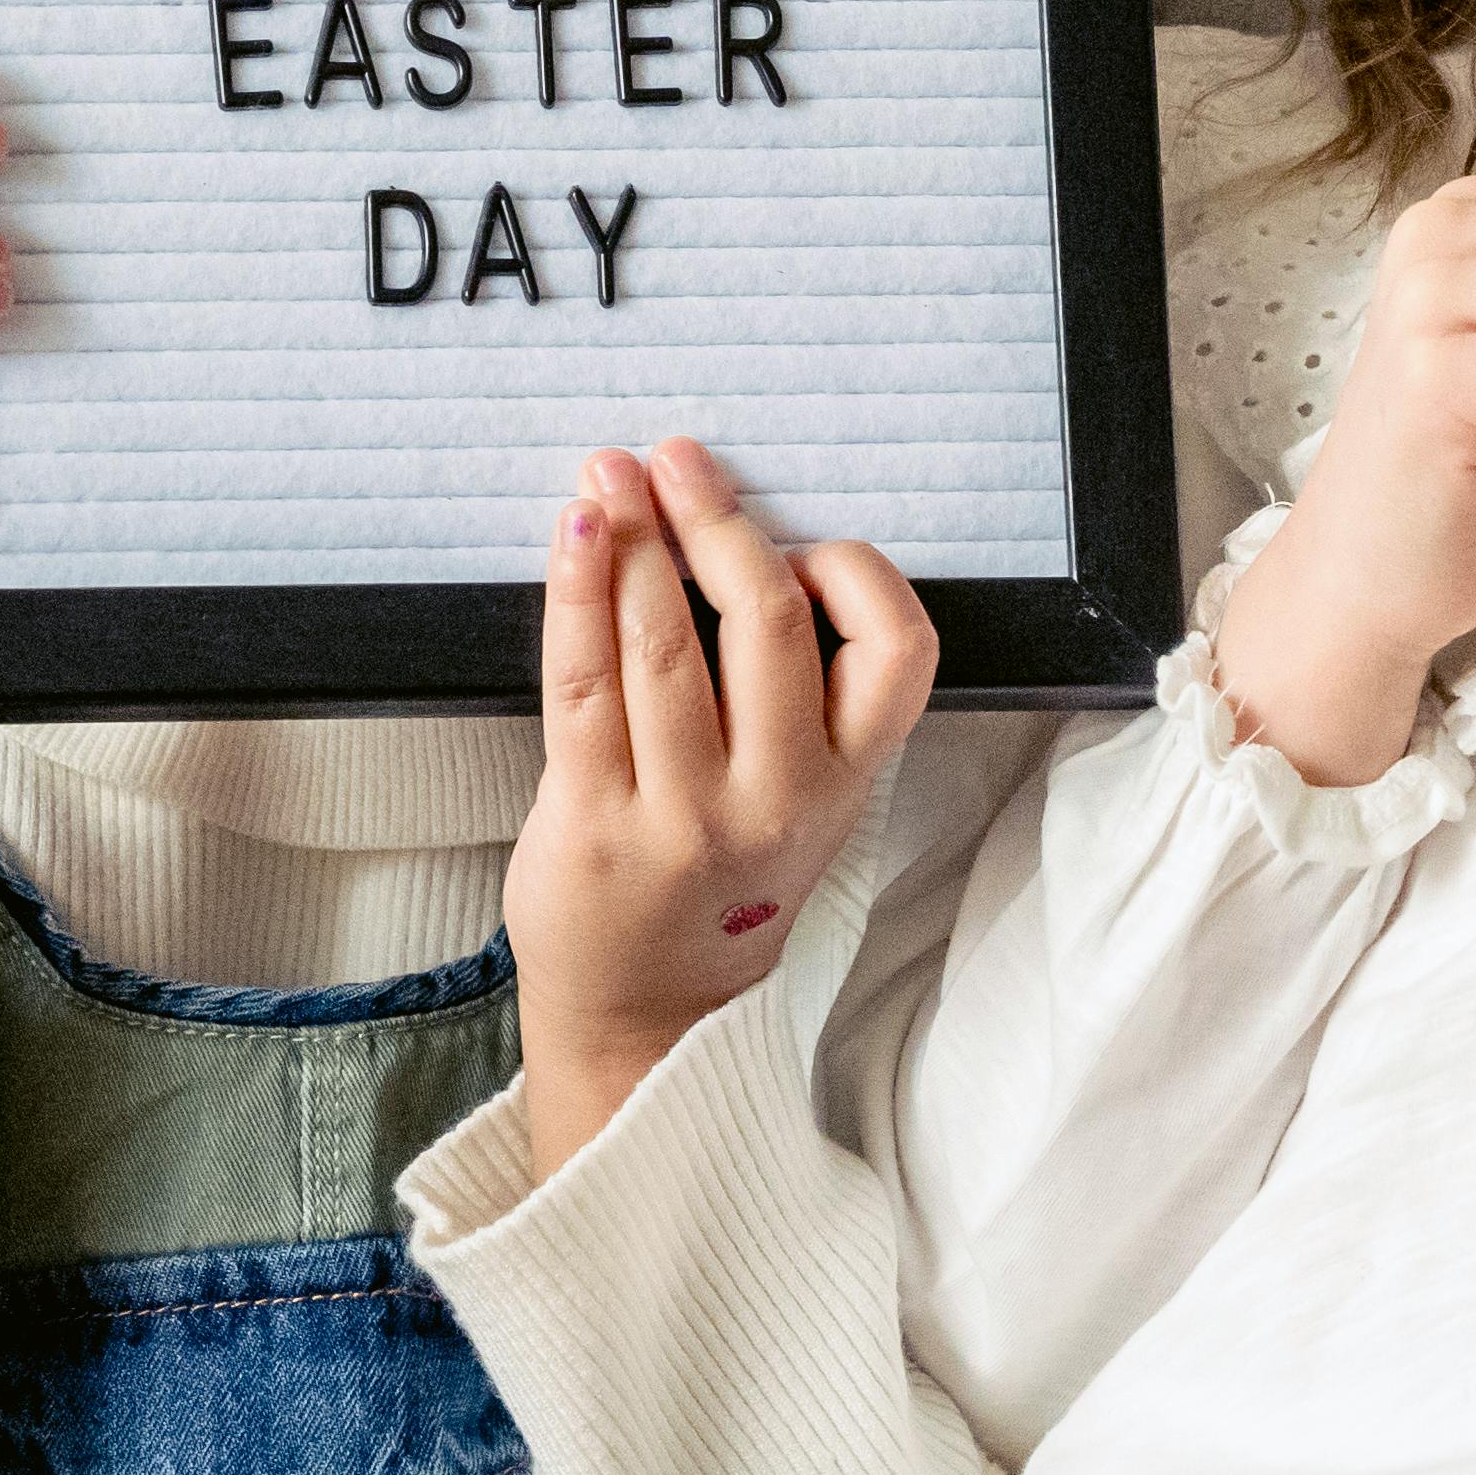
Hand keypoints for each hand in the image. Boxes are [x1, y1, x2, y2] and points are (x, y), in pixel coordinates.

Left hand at [505, 437, 940, 1175]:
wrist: (647, 1014)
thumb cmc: (721, 880)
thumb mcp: (806, 800)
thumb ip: (798, 694)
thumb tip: (739, 537)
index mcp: (848, 782)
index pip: (899, 652)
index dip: (854, 574)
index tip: (797, 543)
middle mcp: (778, 798)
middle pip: (767, 622)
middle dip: (718, 519)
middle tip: (679, 459)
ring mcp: (683, 813)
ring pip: (663, 641)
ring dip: (636, 537)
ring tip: (612, 478)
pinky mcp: (593, 819)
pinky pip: (580, 680)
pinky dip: (578, 591)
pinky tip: (576, 537)